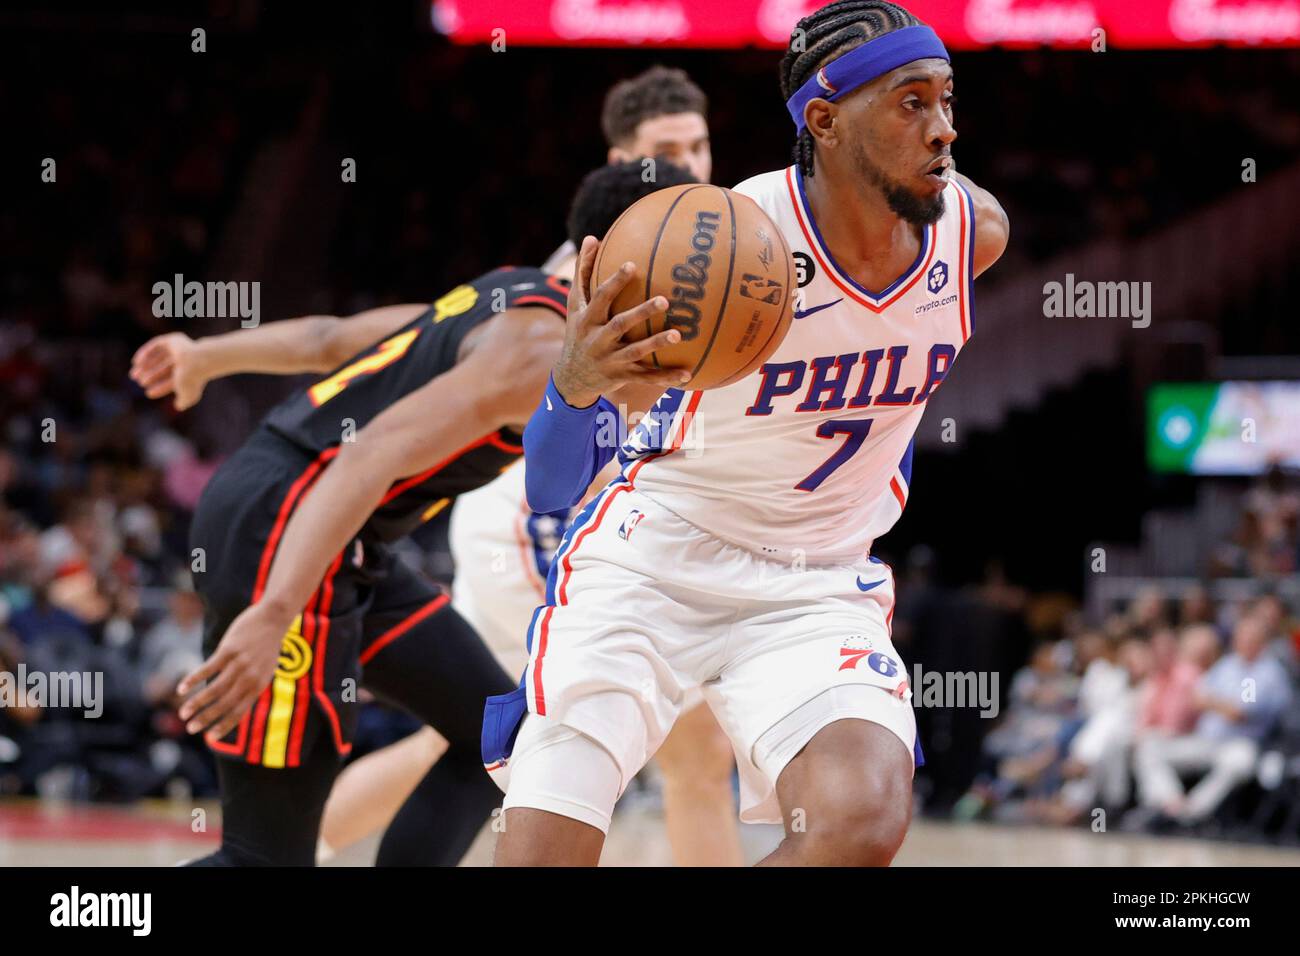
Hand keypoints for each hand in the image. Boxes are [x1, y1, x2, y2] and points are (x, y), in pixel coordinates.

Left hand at [130, 332, 208, 410]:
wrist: (197, 362)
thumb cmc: (192, 379)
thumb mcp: (188, 395)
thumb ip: (183, 401)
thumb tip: (178, 406)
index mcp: (189, 373)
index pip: (173, 380)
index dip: (161, 387)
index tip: (149, 393)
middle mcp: (184, 360)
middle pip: (164, 368)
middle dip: (151, 375)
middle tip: (140, 382)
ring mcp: (178, 349)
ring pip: (159, 357)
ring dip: (146, 366)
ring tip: (135, 376)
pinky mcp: (172, 339)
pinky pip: (155, 345)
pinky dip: (145, 353)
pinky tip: (136, 362)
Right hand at [176, 602, 288, 740]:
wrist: (274, 618)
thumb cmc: (267, 646)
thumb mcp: (265, 670)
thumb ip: (251, 686)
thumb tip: (235, 703)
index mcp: (259, 685)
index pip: (239, 711)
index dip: (224, 726)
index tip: (209, 738)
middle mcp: (250, 677)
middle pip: (224, 704)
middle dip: (206, 719)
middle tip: (191, 729)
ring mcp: (239, 664)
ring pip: (214, 689)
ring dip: (197, 703)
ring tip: (183, 713)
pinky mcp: (229, 650)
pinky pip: (208, 669)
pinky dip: (193, 679)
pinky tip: (181, 688)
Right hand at [553, 236, 690, 407]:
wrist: (572, 379)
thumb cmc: (578, 332)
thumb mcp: (575, 305)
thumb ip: (584, 272)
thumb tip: (591, 237)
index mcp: (588, 320)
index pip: (601, 298)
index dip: (615, 282)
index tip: (632, 265)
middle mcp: (598, 340)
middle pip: (620, 325)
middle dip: (641, 313)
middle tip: (665, 300)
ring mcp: (611, 360)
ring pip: (636, 352)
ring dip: (656, 344)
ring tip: (678, 335)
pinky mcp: (622, 376)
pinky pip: (646, 378)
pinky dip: (665, 377)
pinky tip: (687, 373)